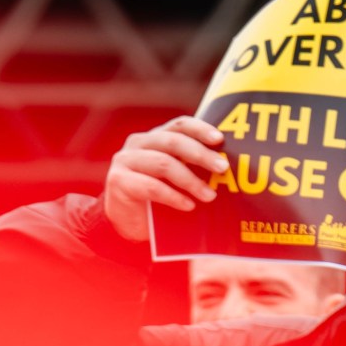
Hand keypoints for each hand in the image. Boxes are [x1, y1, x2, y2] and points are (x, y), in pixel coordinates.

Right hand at [102, 116, 228, 241]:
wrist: (130, 221)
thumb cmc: (161, 197)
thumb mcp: (178, 178)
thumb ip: (194, 167)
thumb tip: (227, 168)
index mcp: (156, 138)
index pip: (179, 125)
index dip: (200, 129)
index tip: (220, 140)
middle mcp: (139, 144)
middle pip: (173, 142)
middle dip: (201, 154)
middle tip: (222, 168)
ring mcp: (126, 160)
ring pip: (164, 164)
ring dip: (191, 181)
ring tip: (210, 196)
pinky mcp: (118, 181)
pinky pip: (151, 187)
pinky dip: (173, 196)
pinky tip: (188, 205)